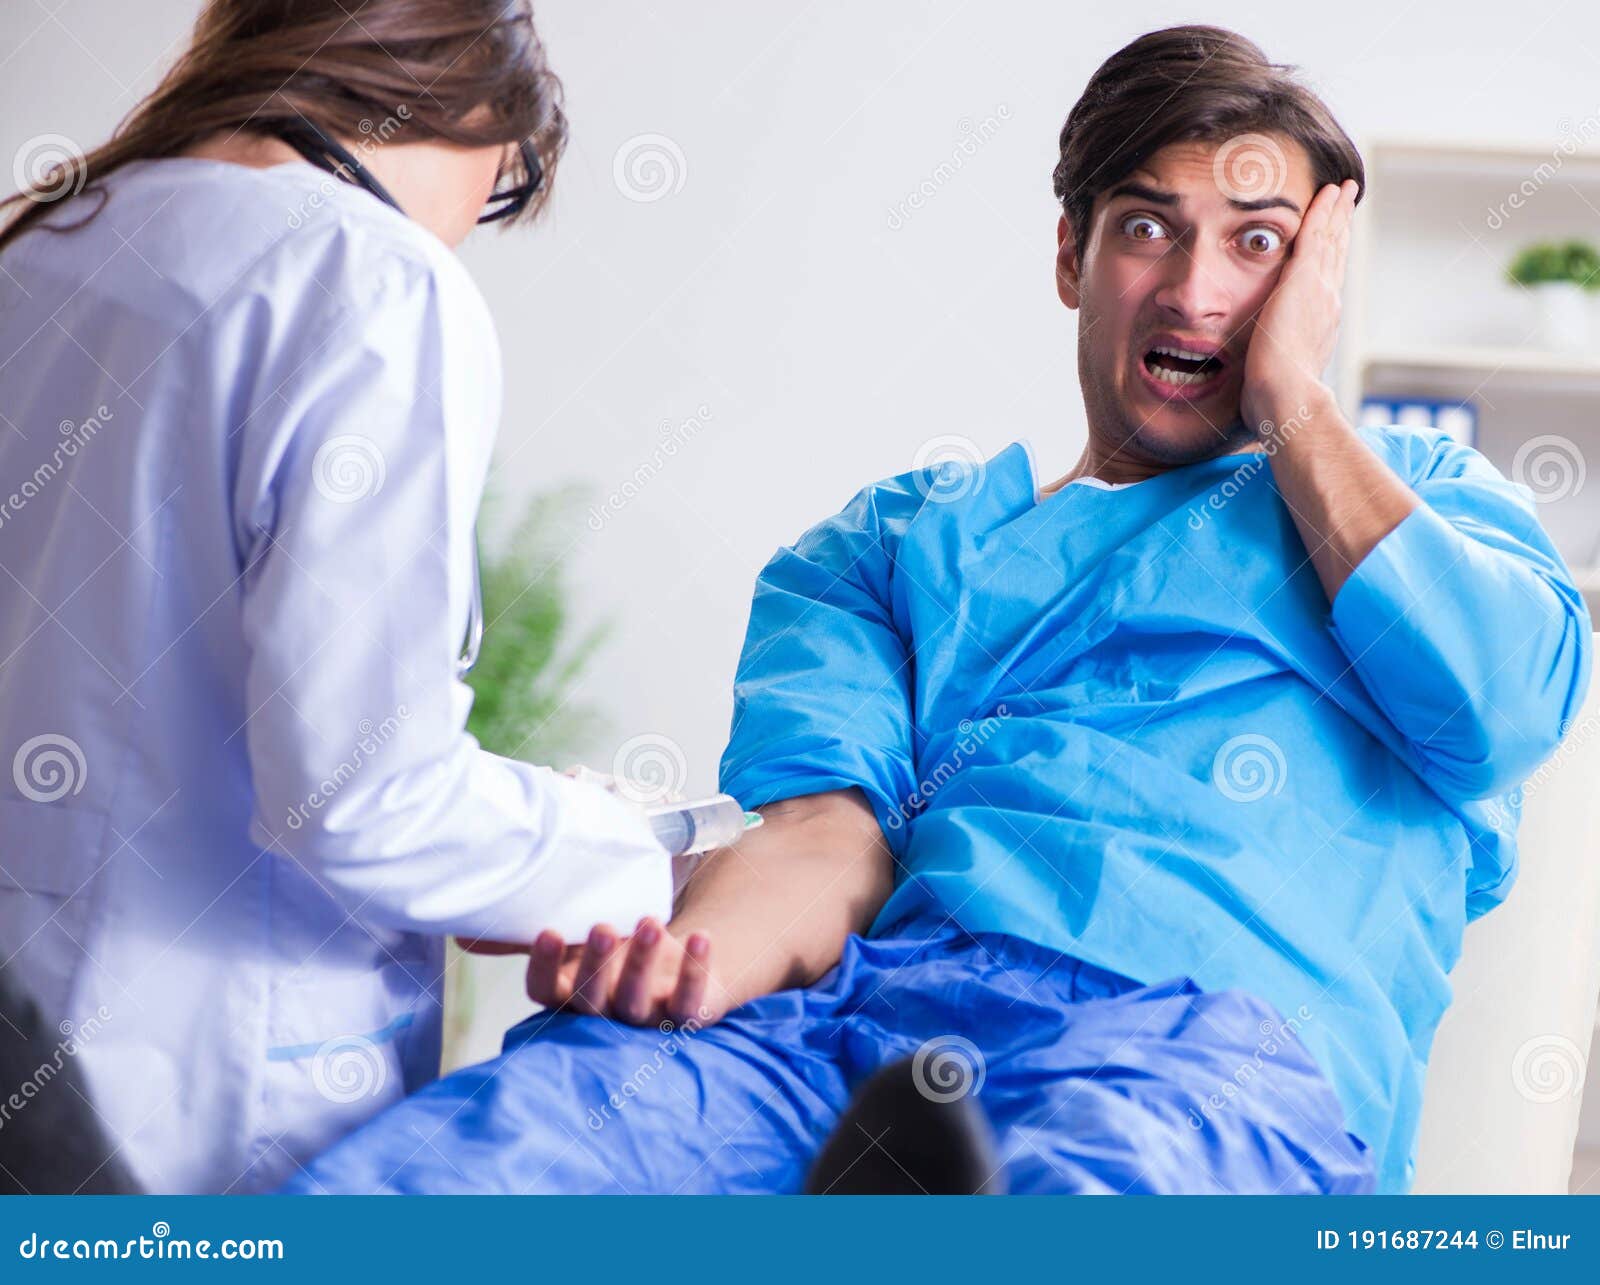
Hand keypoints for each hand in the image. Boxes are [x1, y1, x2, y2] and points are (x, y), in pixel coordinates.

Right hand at [459, 916, 724, 1026]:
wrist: (676, 966)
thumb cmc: (612, 953)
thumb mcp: (573, 943)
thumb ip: (529, 935)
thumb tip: (463, 931)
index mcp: (570, 998)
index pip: (546, 992)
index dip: (545, 965)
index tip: (548, 930)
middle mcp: (604, 1015)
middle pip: (592, 1000)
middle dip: (595, 964)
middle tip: (599, 926)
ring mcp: (645, 1021)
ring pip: (637, 1002)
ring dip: (641, 961)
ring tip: (648, 921)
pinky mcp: (686, 1016)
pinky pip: (690, 1002)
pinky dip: (695, 970)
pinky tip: (700, 937)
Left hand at [1240, 179, 1357, 432]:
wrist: (1286, 397)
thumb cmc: (1276, 400)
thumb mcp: (1278, 374)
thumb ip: (1274, 365)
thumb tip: (1261, 380)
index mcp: (1320, 323)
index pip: (1326, 282)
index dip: (1331, 258)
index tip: (1335, 240)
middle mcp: (1326, 302)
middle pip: (1335, 253)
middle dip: (1340, 226)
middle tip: (1347, 200)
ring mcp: (1319, 289)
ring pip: (1329, 240)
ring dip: (1335, 211)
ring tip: (1341, 189)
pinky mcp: (1303, 281)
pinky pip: (1314, 236)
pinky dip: (1322, 212)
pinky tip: (1326, 192)